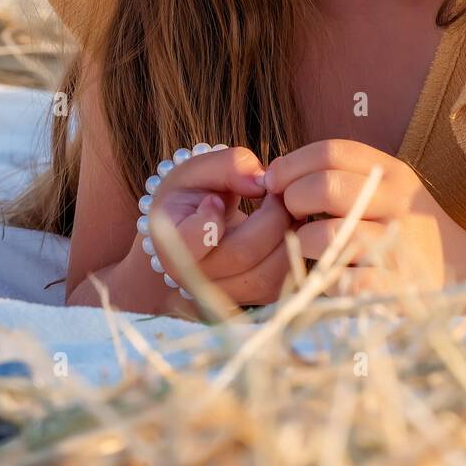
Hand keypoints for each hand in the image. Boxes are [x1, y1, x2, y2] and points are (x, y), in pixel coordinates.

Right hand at [148, 147, 300, 306]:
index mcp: (171, 239)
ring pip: (268, 276)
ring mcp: (222, 292)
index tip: (216, 199)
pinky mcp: (251, 298)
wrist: (194, 223)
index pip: (191, 242)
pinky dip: (294, 250)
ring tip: (285, 208)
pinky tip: (289, 226)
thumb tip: (262, 183)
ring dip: (289, 234)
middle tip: (276, 191)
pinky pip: (282, 282)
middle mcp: (192, 275)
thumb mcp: (201, 168)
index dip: (211, 219)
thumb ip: (229, 166)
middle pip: (244, 254)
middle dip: (273, 216)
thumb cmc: (194, 192)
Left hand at [263, 139, 465, 295]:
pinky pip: (343, 280)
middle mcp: (398, 203)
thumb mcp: (383, 185)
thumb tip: (273, 172)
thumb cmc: (402, 222)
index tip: (273, 179)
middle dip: (293, 198)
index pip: (331, 152)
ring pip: (327, 234)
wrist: (461, 267)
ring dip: (302, 240)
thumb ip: (337, 174)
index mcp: (392, 172)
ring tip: (305, 244)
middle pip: (326, 187)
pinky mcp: (396, 287)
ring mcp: (399, 245)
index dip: (292, 163)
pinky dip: (325, 278)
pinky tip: (328, 273)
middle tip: (291, 213)